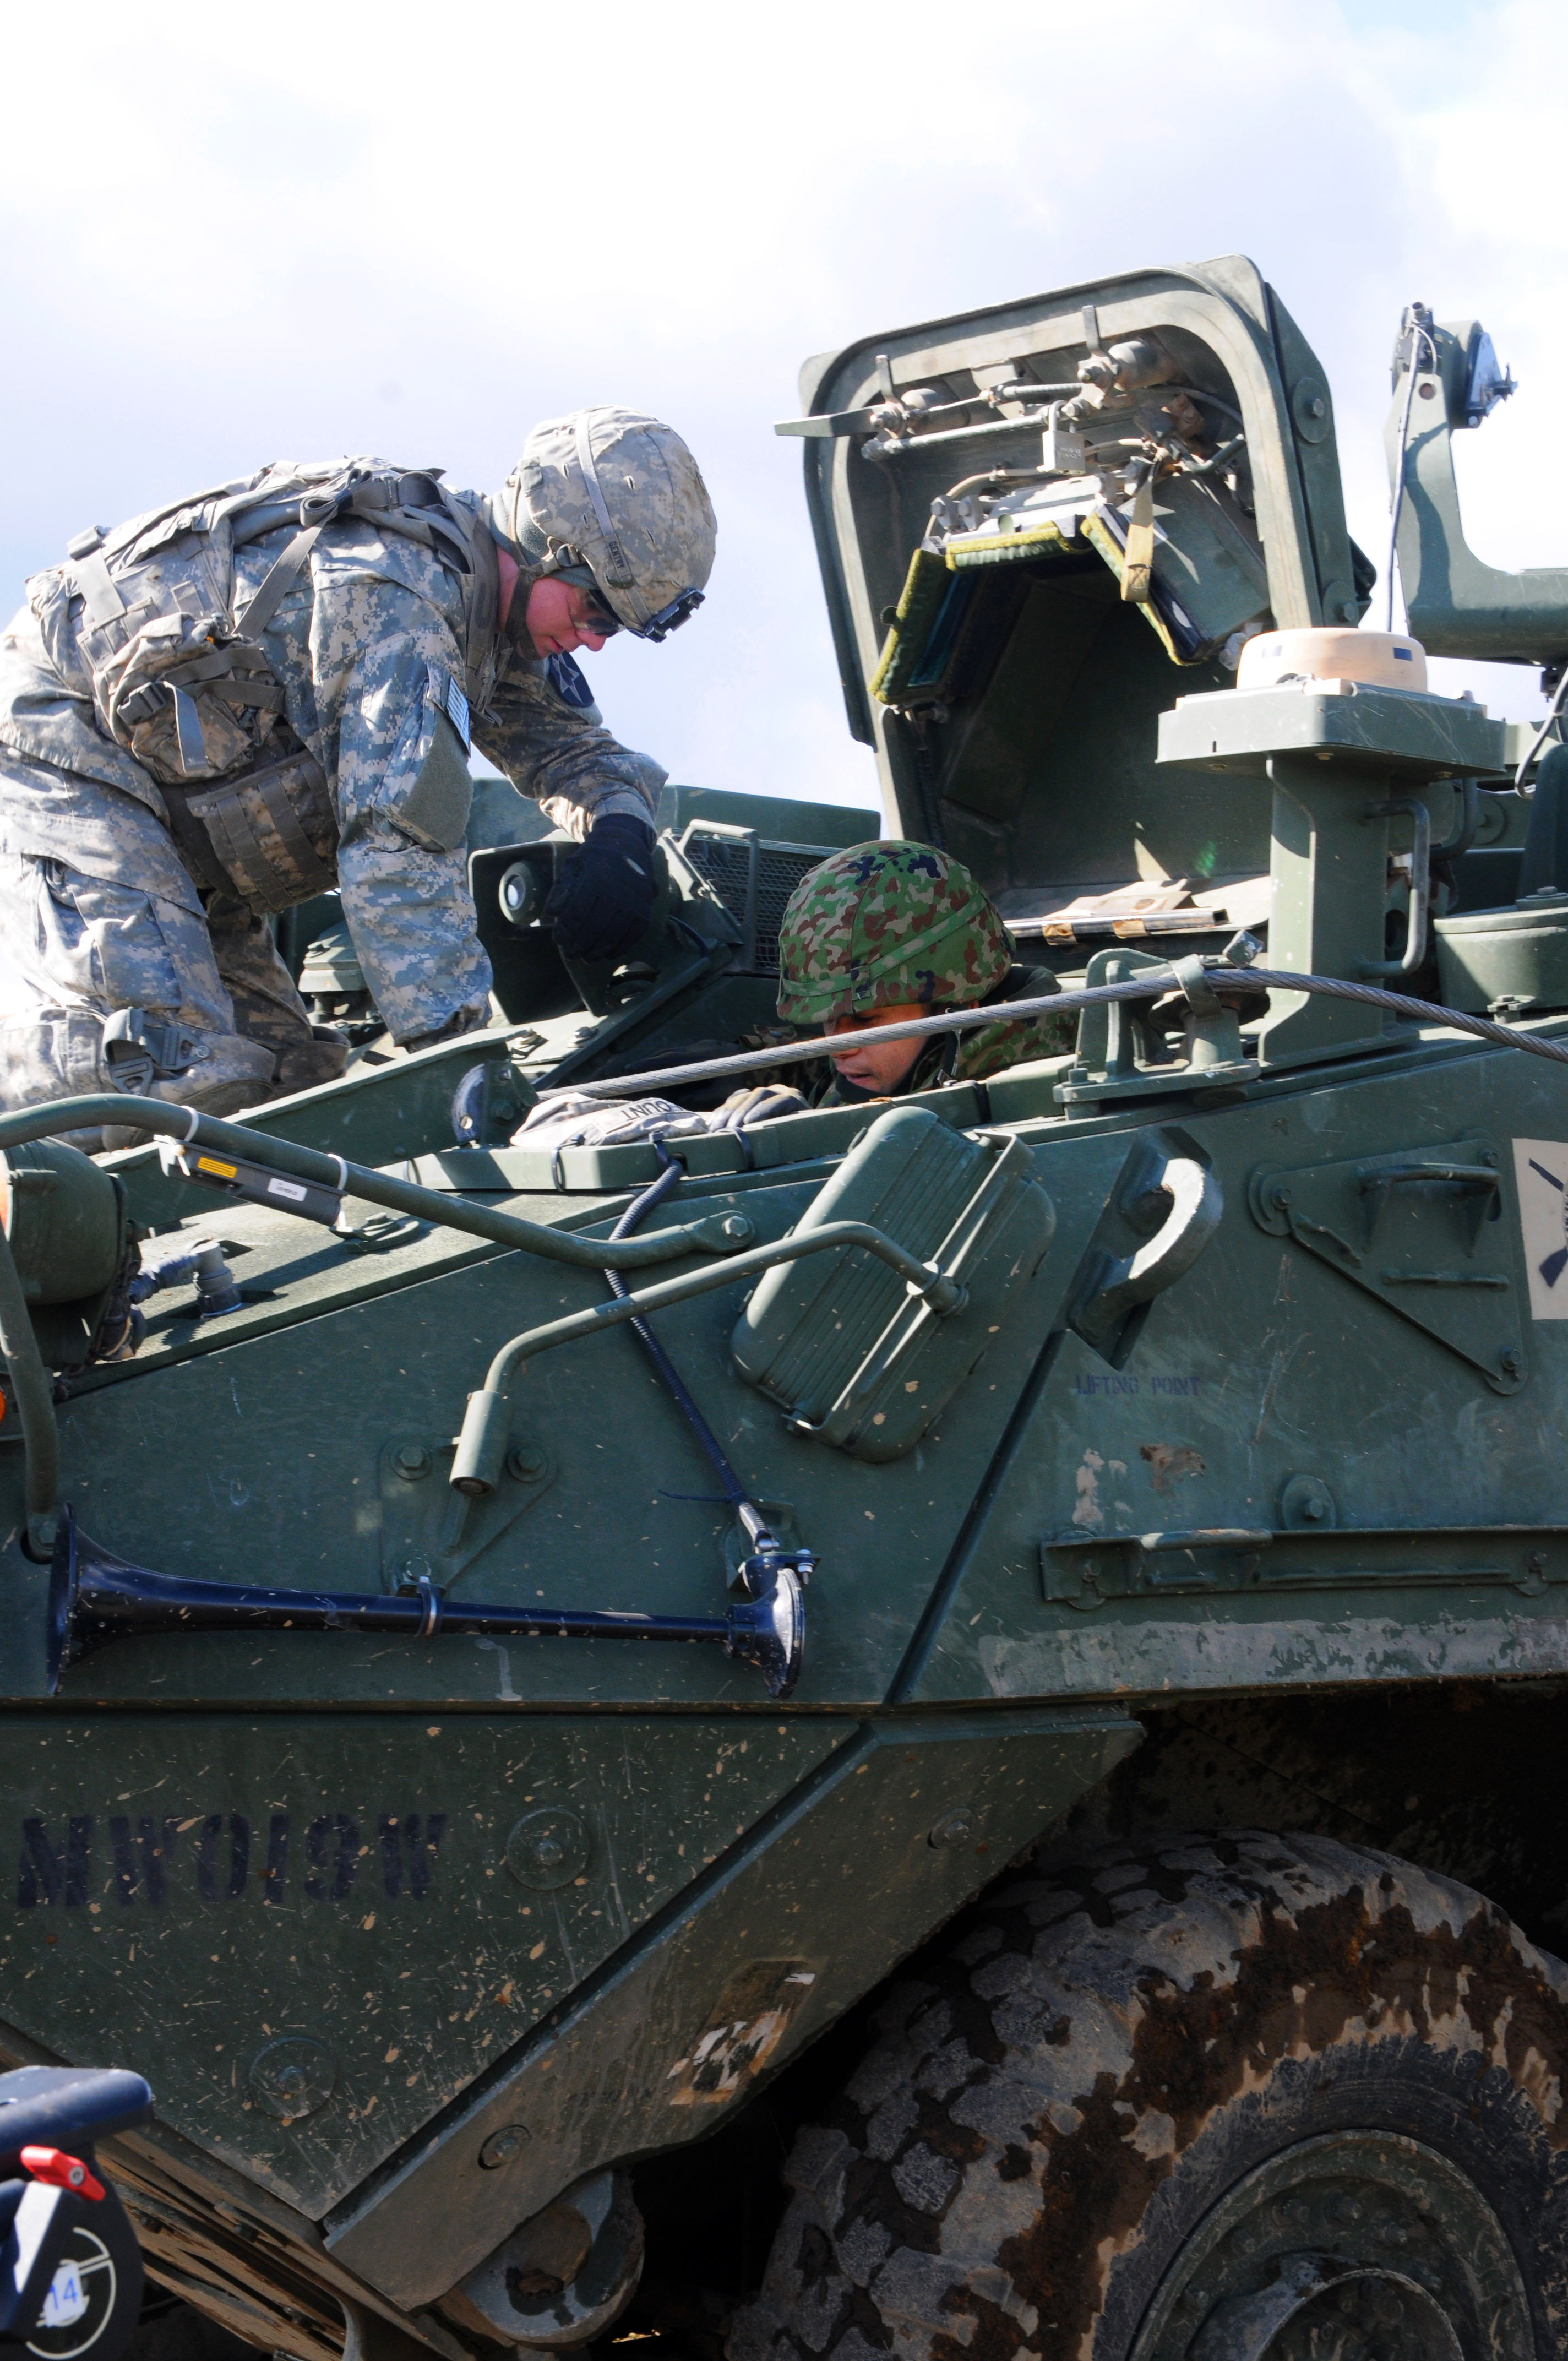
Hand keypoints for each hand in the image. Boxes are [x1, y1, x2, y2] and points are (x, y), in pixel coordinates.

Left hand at [545, 816, 656, 963]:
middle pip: (594, 928)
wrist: (627, 846)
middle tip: (570, 954)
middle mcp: (616, 892)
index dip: (566, 931)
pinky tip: (608, 954)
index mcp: (594, 879)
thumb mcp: (573, 867)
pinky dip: (619, 948)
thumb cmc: (594, 861)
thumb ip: (561, 889)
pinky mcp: (645, 911)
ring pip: (613, 936)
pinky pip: (632, 936)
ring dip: (598, 951)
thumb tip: (551, 913)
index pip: (577, 913)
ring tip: (587, 958)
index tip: (558, 941)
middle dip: (579, 945)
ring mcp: (633, 903)